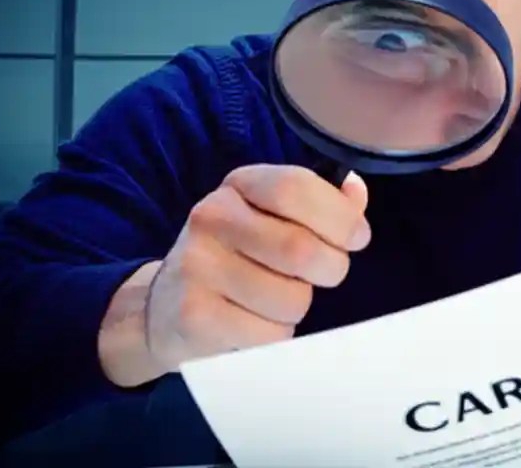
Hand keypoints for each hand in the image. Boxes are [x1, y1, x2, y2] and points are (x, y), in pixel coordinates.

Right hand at [98, 165, 370, 386]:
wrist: (164, 308)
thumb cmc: (237, 257)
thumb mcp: (271, 216)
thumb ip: (319, 202)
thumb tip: (355, 193)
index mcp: (239, 184)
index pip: (296, 187)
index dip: (340, 216)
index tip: (356, 238)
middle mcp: (212, 217)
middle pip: (302, 249)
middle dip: (331, 268)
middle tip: (321, 274)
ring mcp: (198, 267)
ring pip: (292, 299)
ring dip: (297, 307)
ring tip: (272, 300)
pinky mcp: (195, 317)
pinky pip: (270, 335)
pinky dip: (275, 336)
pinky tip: (252, 324)